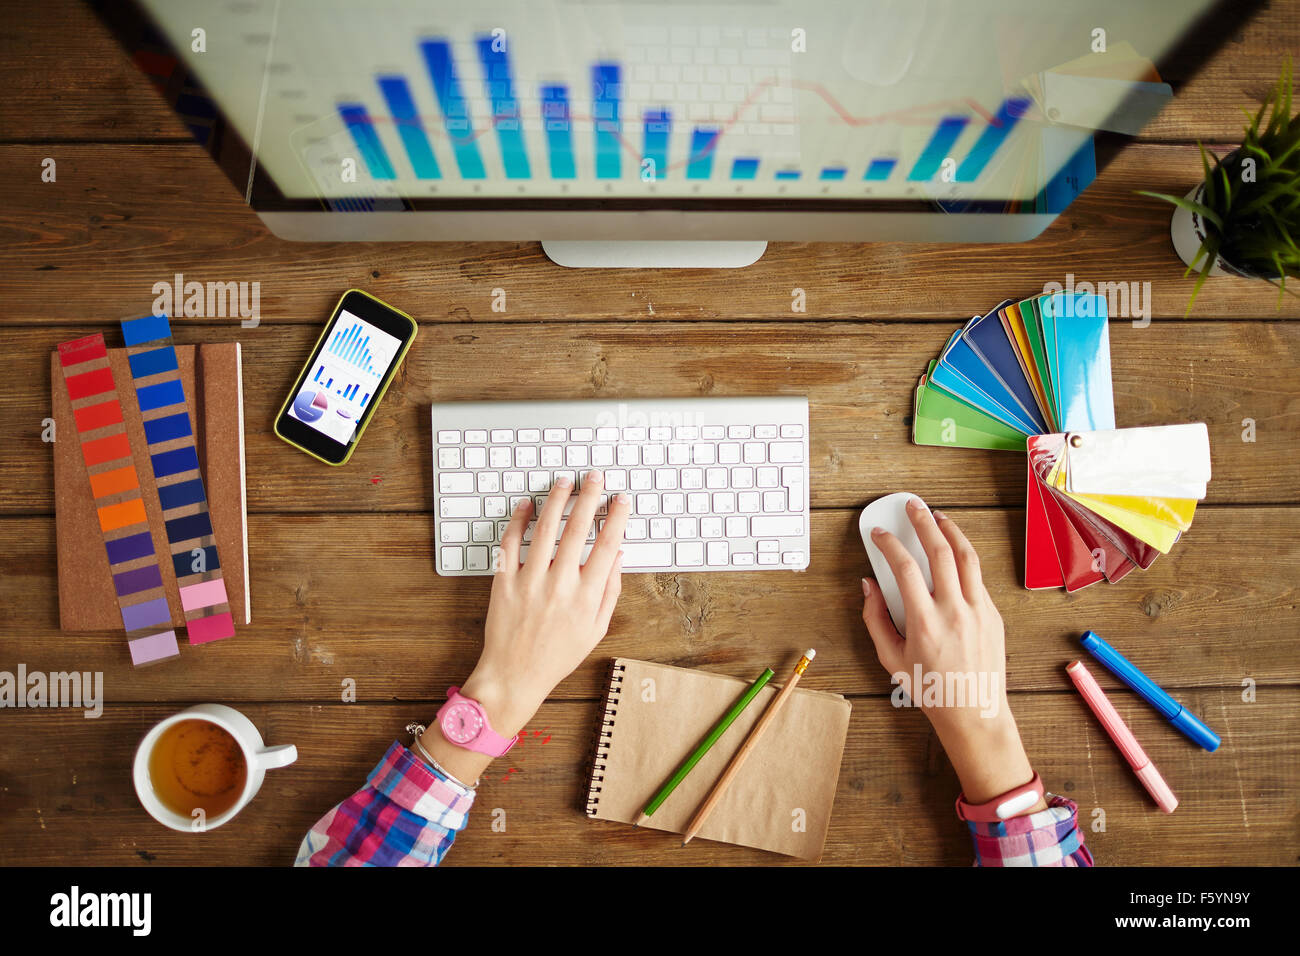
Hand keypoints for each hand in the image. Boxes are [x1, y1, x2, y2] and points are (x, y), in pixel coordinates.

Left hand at [464, 471, 630, 733]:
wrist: (515, 674)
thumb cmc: (558, 654)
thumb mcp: (596, 628)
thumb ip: (609, 590)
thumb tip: (618, 555)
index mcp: (586, 597)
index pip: (607, 546)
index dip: (616, 518)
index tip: (620, 499)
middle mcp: (560, 586)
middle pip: (578, 530)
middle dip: (589, 498)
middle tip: (594, 477)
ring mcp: (530, 582)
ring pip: (546, 530)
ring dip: (557, 501)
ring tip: (564, 482)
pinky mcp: (505, 583)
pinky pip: (511, 544)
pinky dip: (518, 521)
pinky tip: (527, 505)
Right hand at [861, 499, 1042, 807]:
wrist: (973, 713)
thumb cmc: (930, 689)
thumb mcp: (890, 658)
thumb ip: (875, 619)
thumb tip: (868, 585)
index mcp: (924, 623)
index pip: (904, 568)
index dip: (889, 544)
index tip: (879, 533)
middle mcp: (954, 612)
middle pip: (940, 551)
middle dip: (924, 522)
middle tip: (912, 506)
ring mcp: (979, 611)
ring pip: (967, 557)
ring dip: (951, 531)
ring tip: (939, 517)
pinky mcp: (994, 615)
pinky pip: (977, 578)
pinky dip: (964, 559)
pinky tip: (953, 554)